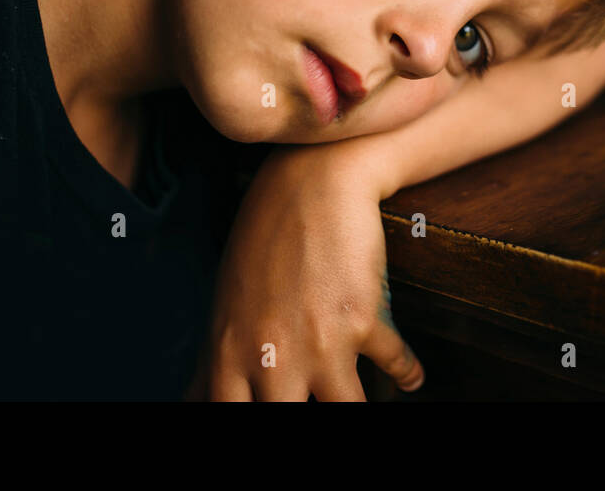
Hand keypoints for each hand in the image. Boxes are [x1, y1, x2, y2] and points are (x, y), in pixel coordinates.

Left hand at [196, 141, 424, 400]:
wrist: (312, 181)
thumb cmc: (261, 241)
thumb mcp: (225, 305)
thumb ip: (214, 364)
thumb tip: (192, 401)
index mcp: (230, 354)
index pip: (224, 416)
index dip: (246, 424)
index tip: (269, 413)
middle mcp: (273, 355)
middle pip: (286, 420)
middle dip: (306, 418)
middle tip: (320, 405)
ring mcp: (321, 341)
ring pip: (347, 410)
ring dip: (356, 406)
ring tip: (363, 403)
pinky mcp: (364, 319)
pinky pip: (396, 364)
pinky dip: (408, 372)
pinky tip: (411, 377)